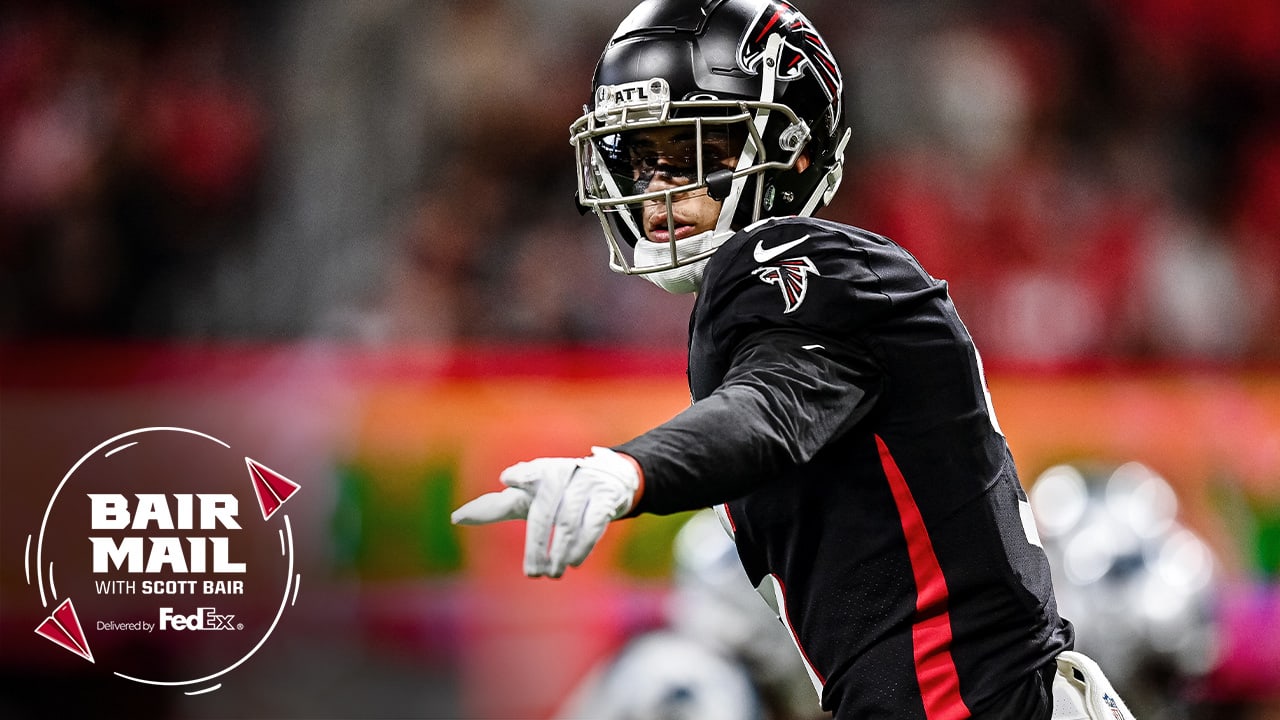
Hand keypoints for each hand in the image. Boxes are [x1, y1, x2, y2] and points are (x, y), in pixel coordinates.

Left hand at [451, 447, 641, 577]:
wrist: (609, 477)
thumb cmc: (556, 491)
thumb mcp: (528, 496)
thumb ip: (495, 506)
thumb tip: (456, 518)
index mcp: (539, 473)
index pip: (529, 473)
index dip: (521, 475)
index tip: (508, 479)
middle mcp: (562, 474)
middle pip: (545, 512)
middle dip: (537, 545)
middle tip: (532, 573)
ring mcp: (586, 485)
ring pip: (568, 522)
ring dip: (559, 552)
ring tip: (551, 573)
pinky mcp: (607, 497)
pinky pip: (594, 523)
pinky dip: (583, 545)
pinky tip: (573, 562)